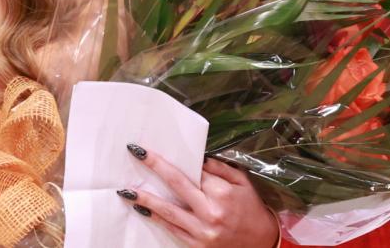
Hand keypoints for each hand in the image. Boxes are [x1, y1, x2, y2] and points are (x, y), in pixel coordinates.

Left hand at [117, 145, 278, 247]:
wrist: (262, 243)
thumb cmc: (252, 209)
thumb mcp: (243, 183)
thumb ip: (221, 169)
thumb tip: (198, 158)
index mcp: (223, 193)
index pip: (195, 172)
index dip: (178, 161)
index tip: (155, 151)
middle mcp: (211, 211)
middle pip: (177, 184)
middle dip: (156, 167)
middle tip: (136, 153)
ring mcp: (203, 231)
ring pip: (169, 211)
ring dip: (145, 200)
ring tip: (126, 191)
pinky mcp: (197, 245)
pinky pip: (173, 229)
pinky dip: (156, 219)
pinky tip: (142, 210)